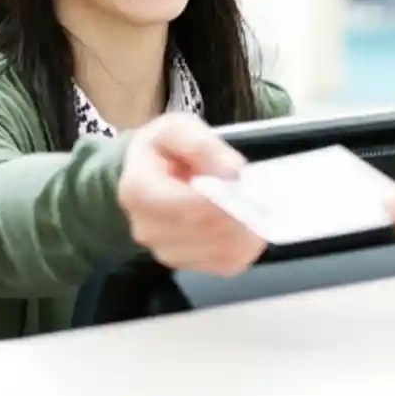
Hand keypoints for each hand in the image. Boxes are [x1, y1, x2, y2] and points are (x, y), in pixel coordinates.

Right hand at [118, 113, 264, 276]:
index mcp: (138, 192)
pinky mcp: (190, 266)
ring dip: (247, 229)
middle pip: (208, 231)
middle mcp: (148, 230)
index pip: (187, 206)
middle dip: (239, 211)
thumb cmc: (164, 150)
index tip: (244, 183)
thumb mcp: (176, 129)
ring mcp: (167, 253)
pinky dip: (246, 245)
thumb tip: (232, 171)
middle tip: (256, 192)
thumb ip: (201, 144)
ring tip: (253, 205)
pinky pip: (228, 263)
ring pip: (223, 251)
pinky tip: (248, 224)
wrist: (149, 174)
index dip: (222, 199)